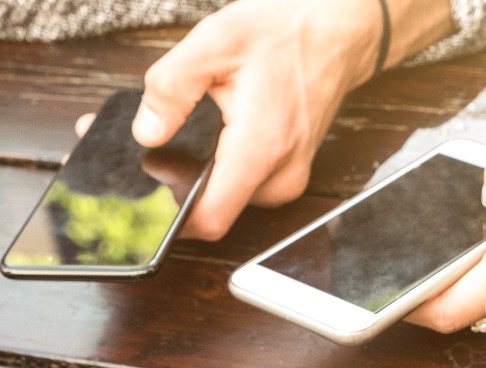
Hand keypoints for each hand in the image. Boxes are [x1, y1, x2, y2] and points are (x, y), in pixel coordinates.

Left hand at [129, 0, 449, 240]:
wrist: (339, 30)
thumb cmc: (287, 31)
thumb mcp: (217, 41)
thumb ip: (172, 87)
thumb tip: (146, 131)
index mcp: (261, 147)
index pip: (210, 219)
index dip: (172, 215)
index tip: (151, 189)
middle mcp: (280, 175)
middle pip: (213, 208)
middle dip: (183, 180)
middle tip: (171, 138)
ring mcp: (288, 178)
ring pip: (228, 197)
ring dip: (205, 172)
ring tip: (204, 127)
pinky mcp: (289, 174)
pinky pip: (245, 184)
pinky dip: (226, 164)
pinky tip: (224, 131)